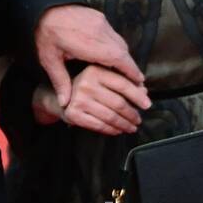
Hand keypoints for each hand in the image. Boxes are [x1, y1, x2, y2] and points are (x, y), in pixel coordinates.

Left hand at [34, 5, 143, 110]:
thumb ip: (60, 81)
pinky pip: (113, 34)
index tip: (140, 82)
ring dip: (124, 56)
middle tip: (137, 82)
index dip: (131, 71)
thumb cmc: (43, 33)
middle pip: (123, 51)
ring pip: (120, 42)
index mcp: (89, 44)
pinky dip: (116, 46)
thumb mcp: (49, 59)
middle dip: (131, 67)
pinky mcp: (99, 16)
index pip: (118, 59)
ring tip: (126, 71)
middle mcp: (100, 31)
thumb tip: (64, 104)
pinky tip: (113, 56)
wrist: (41, 6)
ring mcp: (100, 22)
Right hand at [34, 65, 150, 134]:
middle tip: (138, 119)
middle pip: (118, 103)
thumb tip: (144, 92)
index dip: (138, 96)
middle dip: (132, 114)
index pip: (123, 85)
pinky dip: (111, 130)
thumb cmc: (83, 86)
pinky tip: (117, 130)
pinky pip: (99, 125)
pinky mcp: (73, 114)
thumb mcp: (100, 78)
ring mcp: (78, 100)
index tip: (147, 105)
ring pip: (110, 116)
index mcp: (94, 71)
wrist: (55, 97)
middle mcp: (85, 84)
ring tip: (131, 127)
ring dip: (124, 124)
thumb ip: (121, 82)